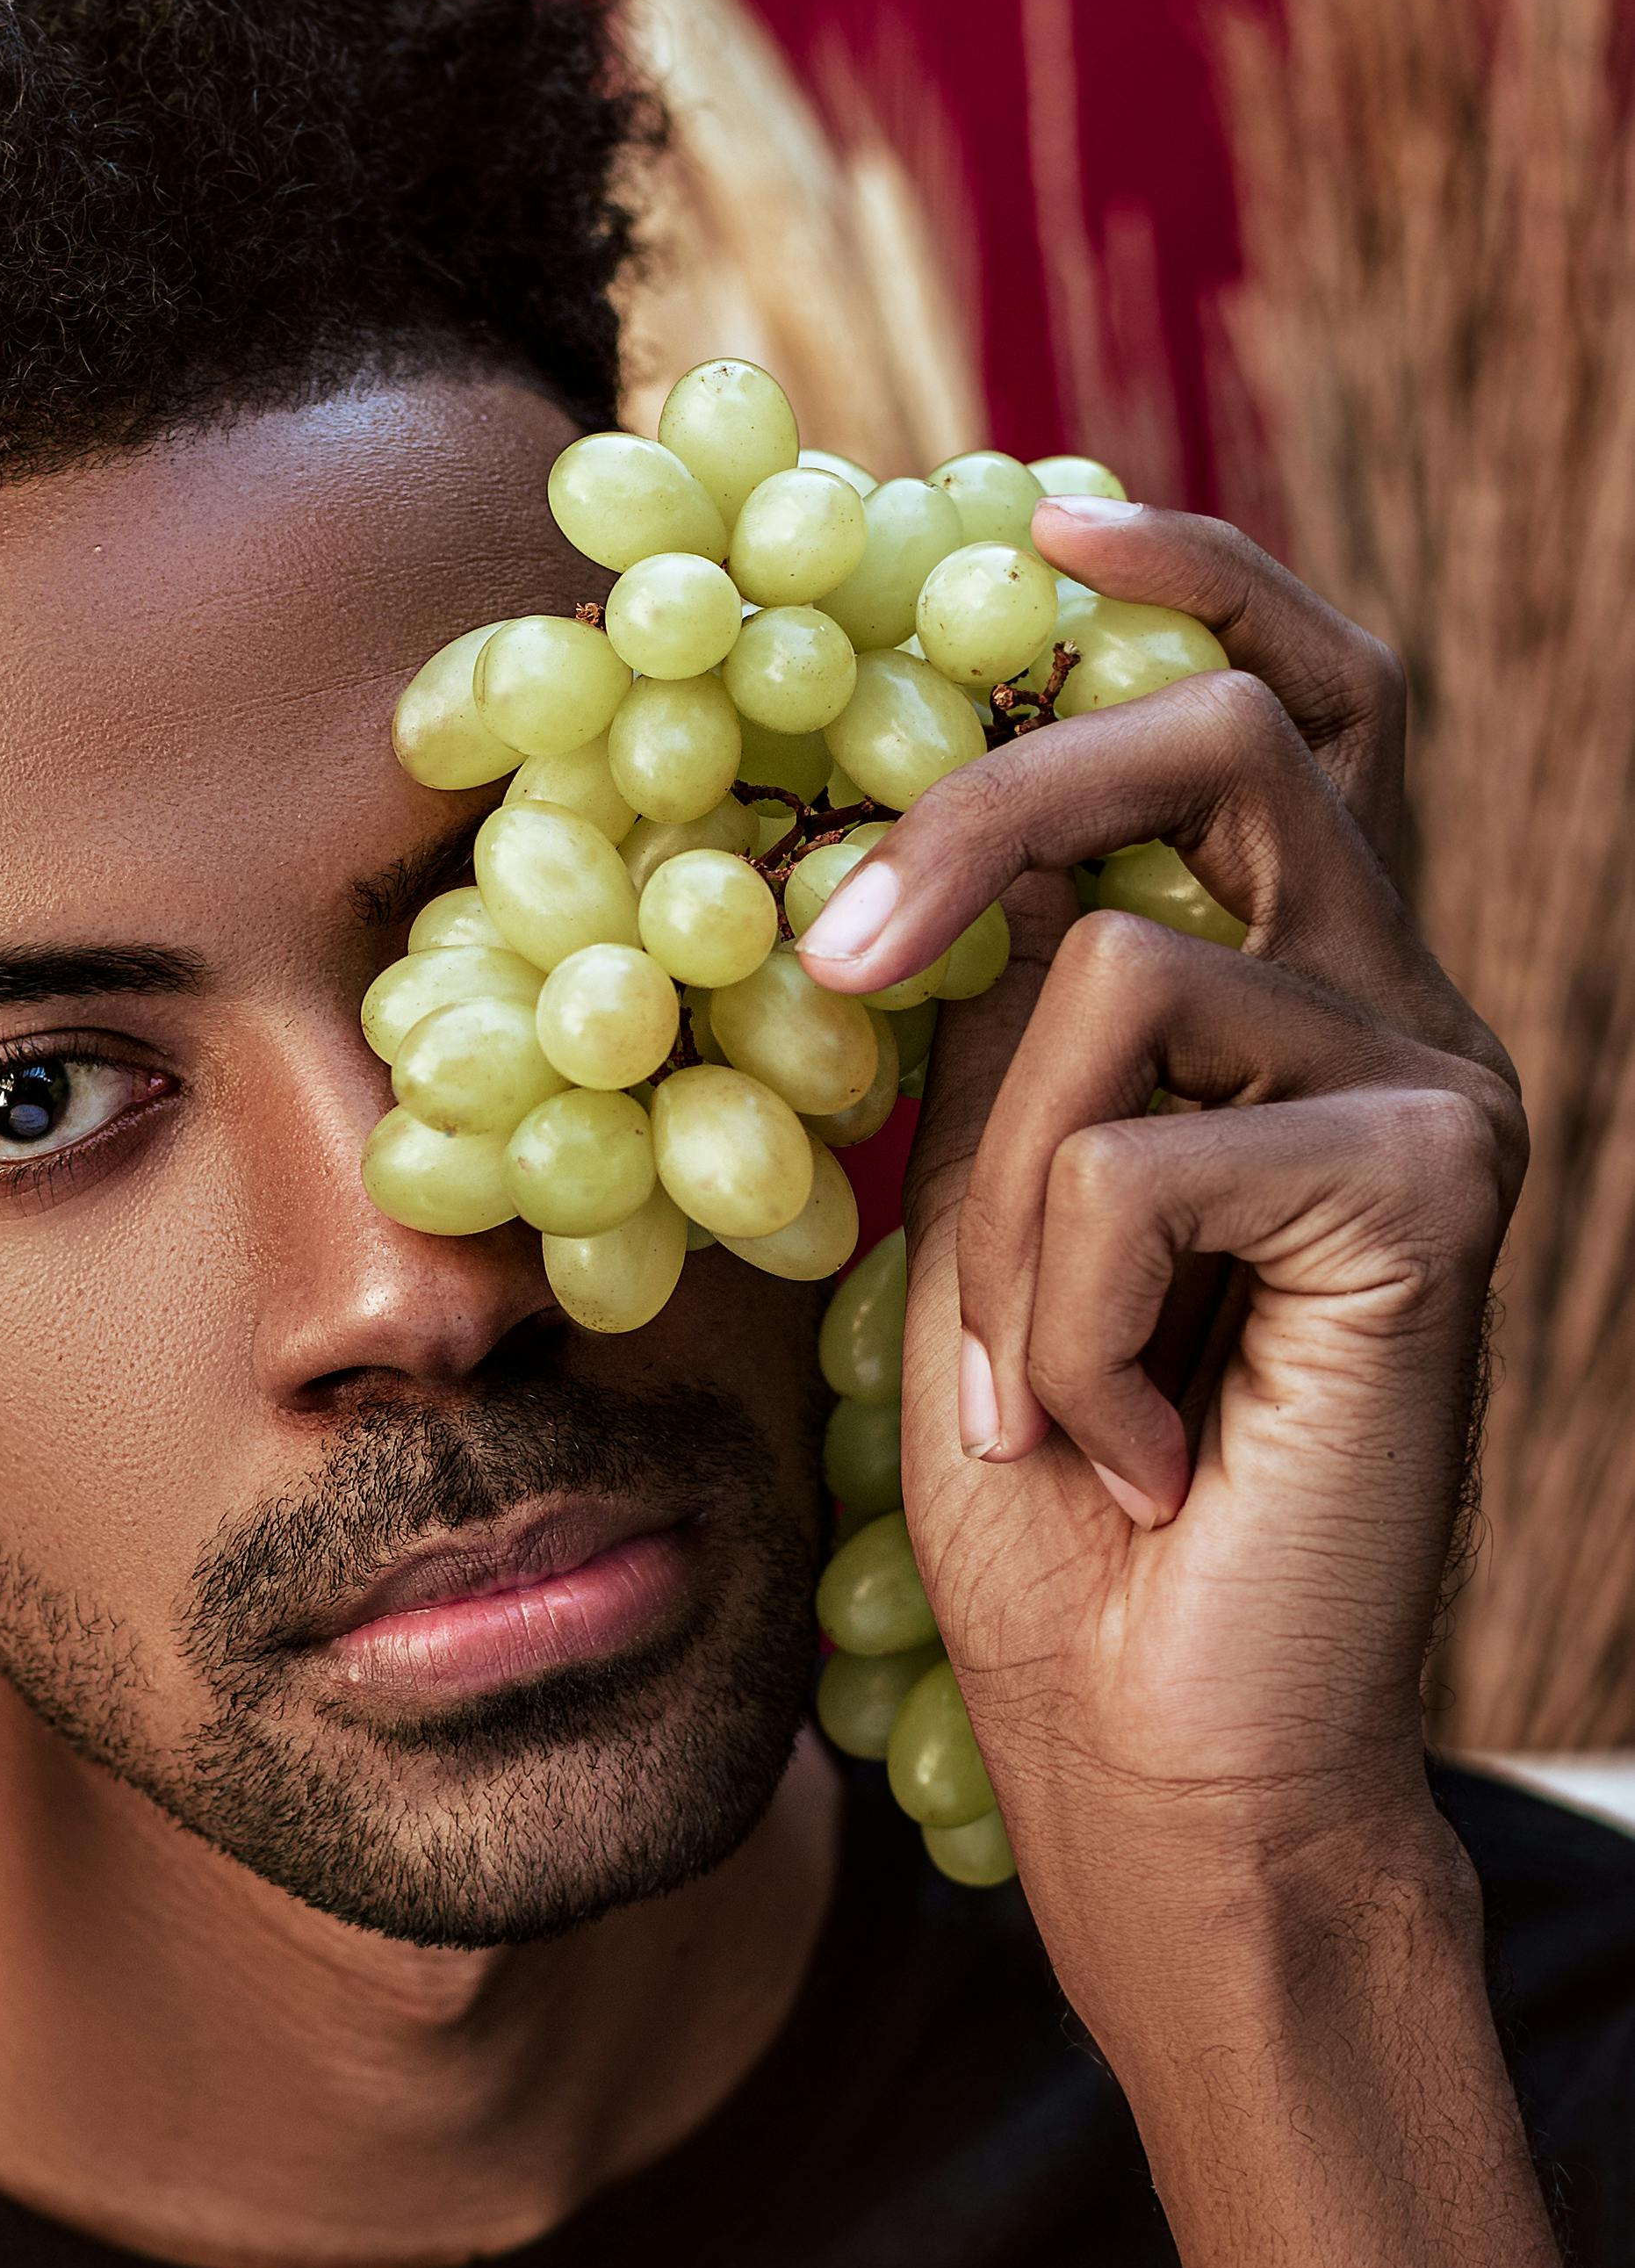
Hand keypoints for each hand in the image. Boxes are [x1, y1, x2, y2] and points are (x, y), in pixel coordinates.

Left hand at [796, 499, 1523, 1942]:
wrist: (1157, 1745)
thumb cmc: (1055, 1495)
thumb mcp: (979, 1210)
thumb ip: (993, 1021)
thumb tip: (910, 826)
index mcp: (1315, 992)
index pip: (1296, 705)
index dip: (1184, 588)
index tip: (1039, 522)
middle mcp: (1406, 1010)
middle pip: (1229, 738)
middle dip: (991, 808)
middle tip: (825, 963)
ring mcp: (1442, 1090)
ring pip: (1131, 968)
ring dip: (1002, 1204)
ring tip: (1034, 1391)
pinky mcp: (1438, 1191)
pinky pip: (1141, 1151)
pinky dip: (1059, 1314)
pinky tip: (1126, 1446)